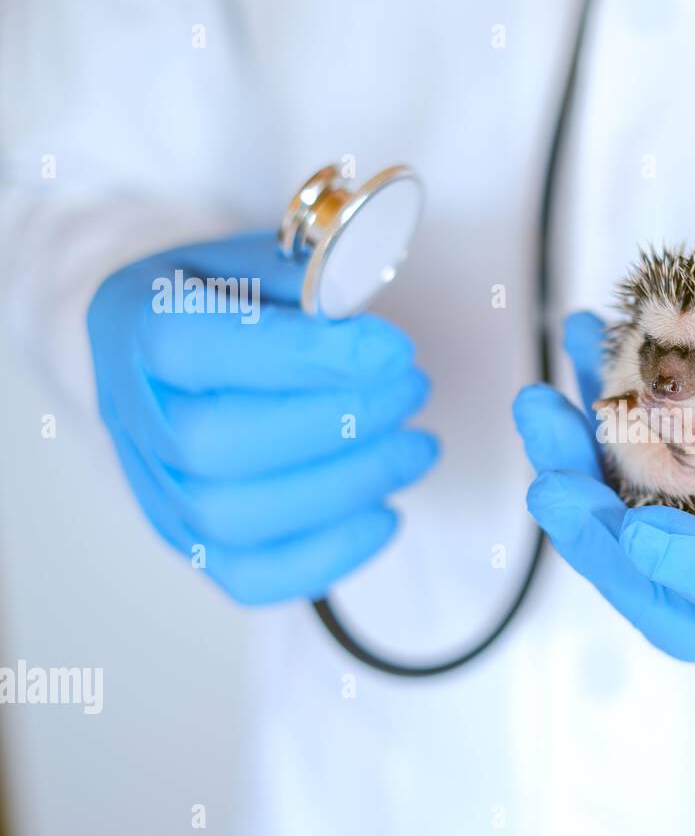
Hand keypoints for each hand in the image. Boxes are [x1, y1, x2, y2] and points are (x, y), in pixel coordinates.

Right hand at [88, 231, 436, 604]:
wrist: (163, 351)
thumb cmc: (223, 300)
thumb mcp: (259, 258)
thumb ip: (309, 276)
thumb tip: (366, 304)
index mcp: (140, 327)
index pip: (206, 351)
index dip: (308, 357)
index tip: (394, 349)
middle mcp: (137, 418)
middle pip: (225, 445)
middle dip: (344, 421)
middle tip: (414, 389)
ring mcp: (160, 490)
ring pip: (244, 516)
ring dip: (352, 484)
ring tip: (417, 446)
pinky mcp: (194, 543)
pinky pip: (254, 577)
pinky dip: (330, 554)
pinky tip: (386, 512)